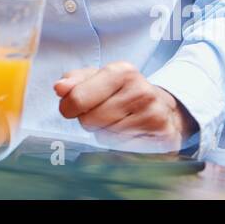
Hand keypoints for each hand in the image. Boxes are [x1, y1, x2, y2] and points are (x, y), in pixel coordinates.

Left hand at [54, 62, 197, 152]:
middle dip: (90, 121)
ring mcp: (154, 116)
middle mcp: (141, 91)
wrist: (165, 110)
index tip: (71, 108)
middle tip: (103, 114)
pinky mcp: (163, 140)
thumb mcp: (100, 79)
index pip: (78, 97)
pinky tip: (130, 135)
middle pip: (89, 120)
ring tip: (119, 123)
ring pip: (105, 137)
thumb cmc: (124, 94)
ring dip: (105, 134)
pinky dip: (121, 147)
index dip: (69, 107)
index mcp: (123, 72)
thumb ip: (75, 81)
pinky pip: (123, 151)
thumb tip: (59, 87)